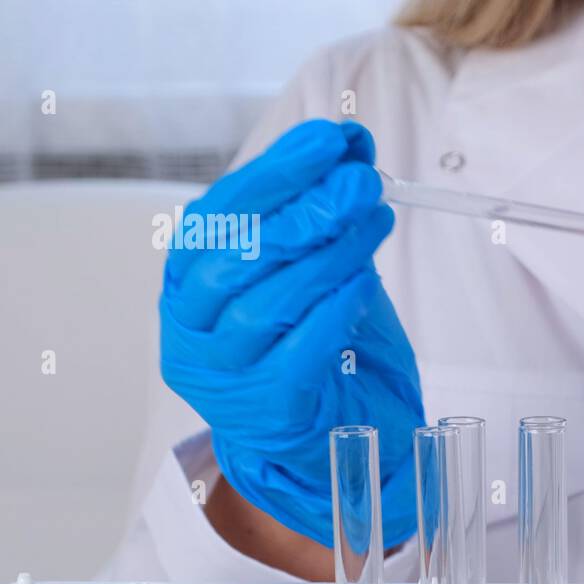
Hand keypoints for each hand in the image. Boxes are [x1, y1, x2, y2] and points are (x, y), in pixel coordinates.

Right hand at [160, 119, 424, 547]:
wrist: (316, 425)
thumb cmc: (303, 334)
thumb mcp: (307, 264)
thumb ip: (320, 207)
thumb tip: (355, 142)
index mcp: (188, 277)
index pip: (219, 214)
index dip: (274, 172)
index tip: (329, 139)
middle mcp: (189, 323)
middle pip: (237, 257)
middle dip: (305, 211)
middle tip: (360, 182)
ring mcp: (221, 372)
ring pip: (265, 304)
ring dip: (328, 256)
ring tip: (376, 221)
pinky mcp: (265, 408)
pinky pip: (296, 354)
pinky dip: (331, 312)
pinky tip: (364, 282)